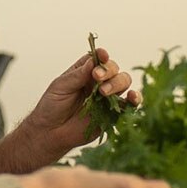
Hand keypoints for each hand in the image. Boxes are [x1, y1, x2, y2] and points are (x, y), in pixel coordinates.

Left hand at [23, 48, 141, 155]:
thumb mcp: (61, 87)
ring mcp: (107, 97)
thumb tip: (93, 61)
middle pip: (114, 69)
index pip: (98, 59)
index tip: (102, 55)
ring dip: (117, 83)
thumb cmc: (52, 107)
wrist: (51, 132)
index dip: (102, 55)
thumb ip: (77, 75)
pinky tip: (132, 97)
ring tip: (103, 92)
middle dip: (109, 71)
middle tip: (97, 78)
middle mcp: (98, 82)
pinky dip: (135, 99)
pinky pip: (129, 104)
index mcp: (85, 72)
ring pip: (123, 83)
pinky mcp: (113, 113)